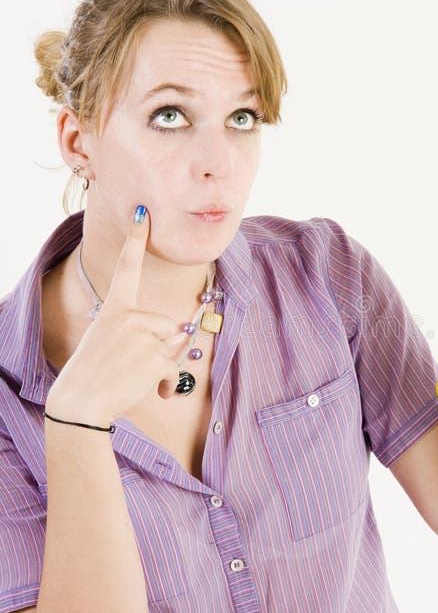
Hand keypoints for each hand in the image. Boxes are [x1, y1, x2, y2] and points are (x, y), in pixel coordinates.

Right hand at [46, 207, 190, 424]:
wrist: (80, 401)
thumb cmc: (95, 372)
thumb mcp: (112, 341)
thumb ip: (142, 331)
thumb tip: (181, 333)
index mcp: (114, 308)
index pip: (127, 266)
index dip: (136, 238)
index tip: (143, 211)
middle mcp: (129, 315)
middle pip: (167, 324)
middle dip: (158, 346)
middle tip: (127, 363)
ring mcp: (143, 335)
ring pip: (172, 346)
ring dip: (161, 364)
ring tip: (132, 375)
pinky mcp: (155, 356)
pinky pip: (174, 368)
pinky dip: (166, 384)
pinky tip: (149, 391)